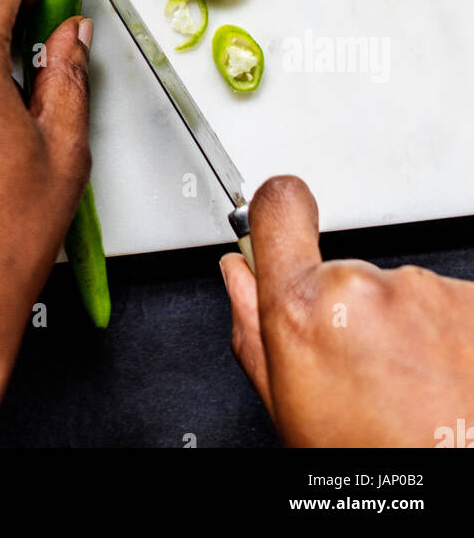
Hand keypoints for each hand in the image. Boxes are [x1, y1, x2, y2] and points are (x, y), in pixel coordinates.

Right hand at [221, 175, 473, 447]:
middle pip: (344, 271)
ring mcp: (426, 293)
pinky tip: (441, 381)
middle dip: (350, 312)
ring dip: (402, 328)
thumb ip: (254, 331)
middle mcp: (364, 289)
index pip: (278, 207)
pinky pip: (444, 305)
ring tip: (410, 387)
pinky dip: (443, 336)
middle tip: (365, 373)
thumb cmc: (374, 461)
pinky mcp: (472, 300)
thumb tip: (240, 276)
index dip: (277, 212)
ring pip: (398, 292)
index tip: (281, 216)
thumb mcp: (291, 409)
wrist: (455, 482)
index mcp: (304, 311)